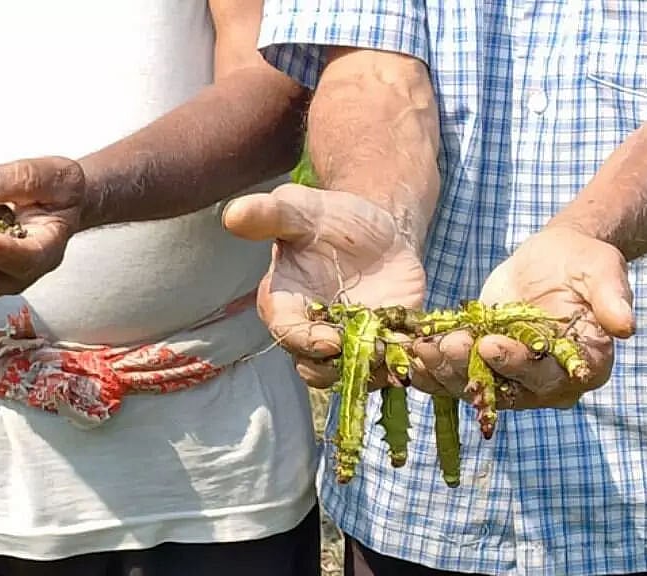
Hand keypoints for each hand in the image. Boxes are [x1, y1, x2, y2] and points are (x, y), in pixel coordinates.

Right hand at [222, 183, 425, 389]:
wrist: (379, 228)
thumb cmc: (331, 219)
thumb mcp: (302, 210)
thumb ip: (270, 215)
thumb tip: (231, 214)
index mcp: (283, 304)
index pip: (285, 333)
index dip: (304, 341)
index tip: (328, 340)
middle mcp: (310, 333)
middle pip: (315, 368)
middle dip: (338, 366)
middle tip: (366, 349)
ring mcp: (347, 345)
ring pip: (351, 377)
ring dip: (372, 370)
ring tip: (394, 351)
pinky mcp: (382, 347)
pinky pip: (388, 370)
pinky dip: (401, 366)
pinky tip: (415, 349)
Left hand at [410, 226, 635, 408]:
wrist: (554, 259)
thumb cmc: (582, 262)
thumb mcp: (600, 269)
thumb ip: (611, 295)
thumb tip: (626, 325)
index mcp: (584, 367)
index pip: (547, 374)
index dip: (516, 362)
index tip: (488, 344)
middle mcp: (549, 384)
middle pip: (505, 386)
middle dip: (469, 369)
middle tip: (441, 347)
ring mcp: (513, 380)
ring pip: (475, 387)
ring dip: (443, 372)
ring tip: (418, 350)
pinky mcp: (484, 369)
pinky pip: (455, 378)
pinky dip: (430, 372)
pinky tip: (406, 360)